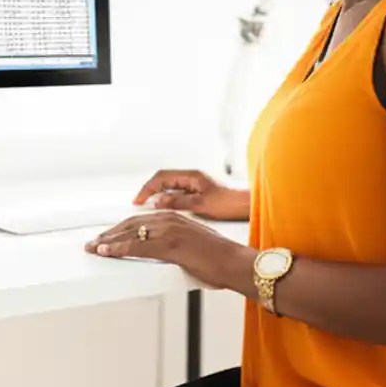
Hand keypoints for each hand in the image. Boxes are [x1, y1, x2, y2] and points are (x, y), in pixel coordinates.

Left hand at [84, 212, 255, 291]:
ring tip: (94, 248)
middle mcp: (170, 219)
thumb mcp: (193, 246)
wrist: (235, 262)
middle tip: (93, 242)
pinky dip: (118, 249)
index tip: (106, 236)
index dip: (120, 229)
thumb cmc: (219, 259)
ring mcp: (169, 231)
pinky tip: (106, 252)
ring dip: (109, 241)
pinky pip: (137, 246)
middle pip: (131, 224)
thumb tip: (166, 255)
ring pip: (130, 233)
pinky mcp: (169, 245)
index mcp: (175, 218)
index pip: (140, 221)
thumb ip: (176, 246)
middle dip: (109, 233)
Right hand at [133, 170, 249, 220]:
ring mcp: (194, 185)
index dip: (147, 188)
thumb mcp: (201, 204)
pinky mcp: (197, 193)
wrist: (246, 205)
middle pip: (163, 180)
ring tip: (149, 208)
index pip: (161, 177)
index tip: (139, 199)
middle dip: (149, 191)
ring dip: (158, 196)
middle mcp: (192, 177)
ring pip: (169, 188)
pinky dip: (168, 201)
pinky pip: (177, 194)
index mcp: (191, 176)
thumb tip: (160, 201)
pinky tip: (166, 210)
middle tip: (140, 203)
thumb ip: (179, 201)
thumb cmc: (230, 202)